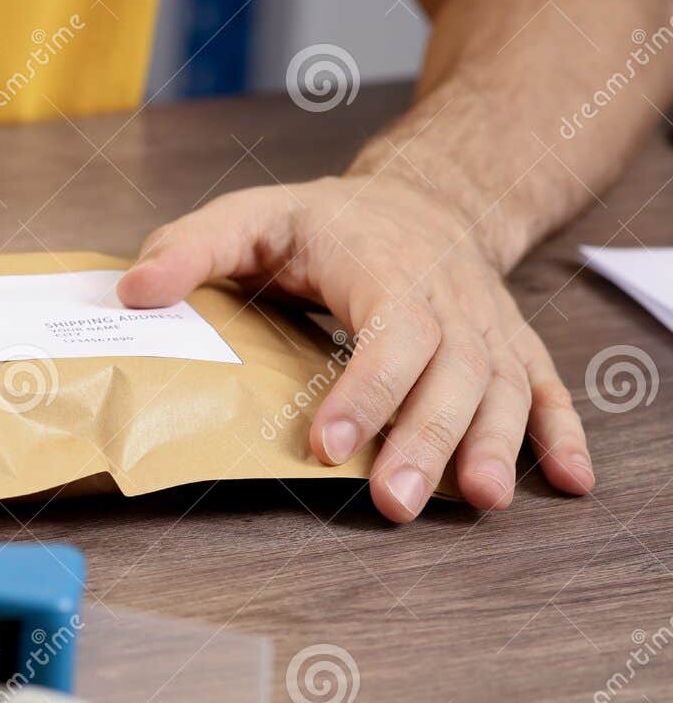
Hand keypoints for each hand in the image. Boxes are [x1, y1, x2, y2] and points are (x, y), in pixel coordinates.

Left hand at [117, 175, 593, 520]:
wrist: (426, 200)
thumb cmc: (329, 223)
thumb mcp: (254, 218)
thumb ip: (193, 250)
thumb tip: (134, 291)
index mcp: (386, 270)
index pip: (385, 335)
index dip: (363, 391)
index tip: (328, 443)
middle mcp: (449, 303)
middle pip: (448, 375)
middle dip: (425, 440)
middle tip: (397, 502)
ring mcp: (487, 330)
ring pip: (500, 390)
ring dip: (495, 446)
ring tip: (481, 499)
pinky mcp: (509, 352)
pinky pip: (545, 392)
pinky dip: (562, 437)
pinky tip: (568, 484)